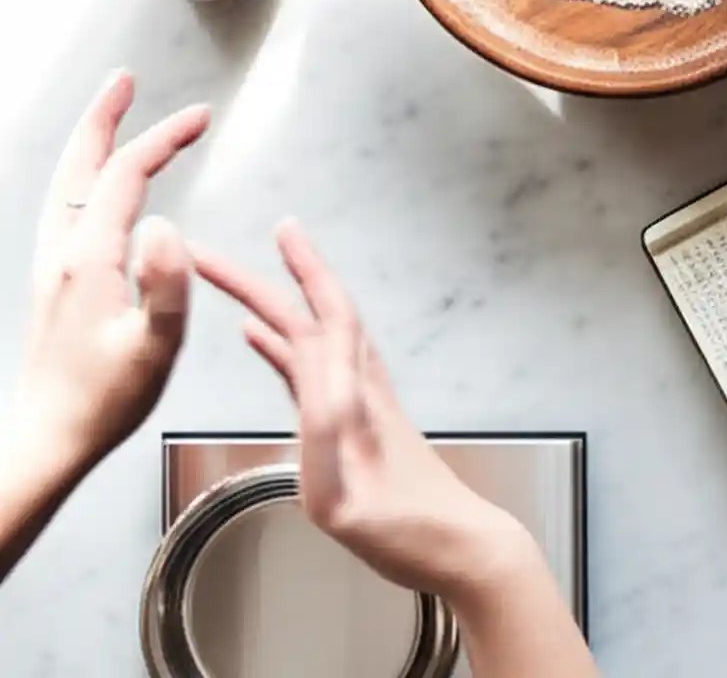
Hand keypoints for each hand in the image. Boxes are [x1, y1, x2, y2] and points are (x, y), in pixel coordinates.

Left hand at [16, 71, 208, 464]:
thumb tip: (169, 223)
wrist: (50, 436)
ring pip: (67, 184)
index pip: (126, 177)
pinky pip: (65, 209)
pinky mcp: (54, 284)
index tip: (201, 116)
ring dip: (90, 144)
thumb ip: (165, 286)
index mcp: (90, 260)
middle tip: (128, 81)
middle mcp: (63, 253)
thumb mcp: (153, 349)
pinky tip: (97, 192)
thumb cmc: (106, 401)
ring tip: (112, 119)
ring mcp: (53, 266)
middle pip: (80, 166)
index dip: (162, 139)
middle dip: (107, 119)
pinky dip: (84, 179)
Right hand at [191, 220, 535, 600]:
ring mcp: (361, 407)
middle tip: (213, 259)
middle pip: (313, 319)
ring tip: (234, 288)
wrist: (461, 548)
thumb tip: (305, 368)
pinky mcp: (359, 427)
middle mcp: (361, 392)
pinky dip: (284, 351)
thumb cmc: (408, 529)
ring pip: (313, 341)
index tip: (282, 229)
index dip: (305, 270)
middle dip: (267, 283)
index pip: (327, 316)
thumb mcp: (348, 493)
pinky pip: (313, 375)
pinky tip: (263, 344)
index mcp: (355, 400)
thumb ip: (326, 432)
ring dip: (275, 309)